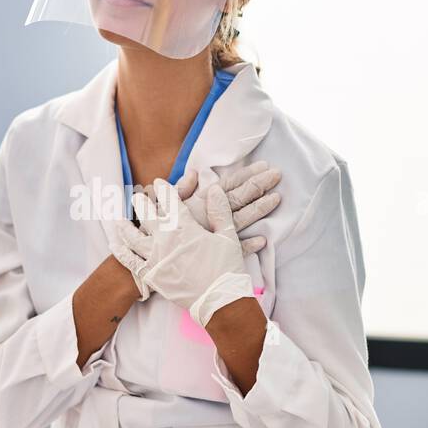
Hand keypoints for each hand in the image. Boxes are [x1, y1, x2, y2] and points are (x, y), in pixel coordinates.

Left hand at [112, 178, 255, 325]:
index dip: (164, 190)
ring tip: (119, 219)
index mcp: (185, 228)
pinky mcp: (151, 276)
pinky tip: (114, 244)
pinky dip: (120, 252)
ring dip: (125, 225)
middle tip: (138, 197)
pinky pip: (130, 262)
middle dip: (142, 203)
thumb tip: (213, 189)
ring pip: (132, 237)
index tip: (159, 183)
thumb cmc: (227, 268)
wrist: (220, 301)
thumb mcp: (228, 236)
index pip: (170, 201)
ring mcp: (155, 259)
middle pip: (147, 215)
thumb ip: (219, 211)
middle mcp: (165, 240)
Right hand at [159, 161, 281, 253]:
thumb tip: (196, 173)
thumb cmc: (155, 231)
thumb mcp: (166, 207)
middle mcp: (209, 217)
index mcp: (199, 203)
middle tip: (278, 174)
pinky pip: (234, 249)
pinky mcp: (212, 255)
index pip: (227, 185)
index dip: (246, 175)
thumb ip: (181, 190)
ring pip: (241, 220)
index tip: (265, 166)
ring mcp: (212, 236)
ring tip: (277, 198)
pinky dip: (249, 245)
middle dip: (258, 185)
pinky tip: (263, 241)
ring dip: (259, 209)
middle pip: (238, 198)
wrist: (149, 262)